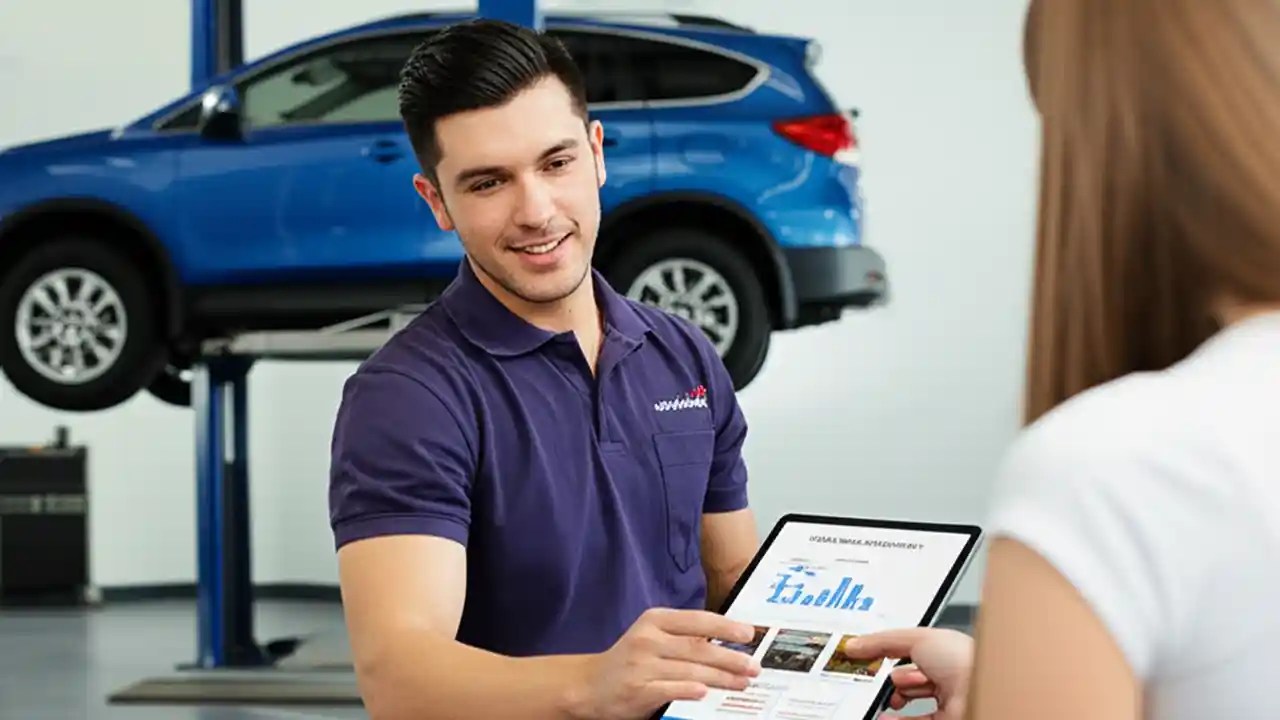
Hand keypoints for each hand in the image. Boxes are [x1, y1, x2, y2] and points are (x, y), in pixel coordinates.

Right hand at [567, 607, 761, 719]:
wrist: (590, 685)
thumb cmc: (631, 660)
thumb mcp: (652, 637)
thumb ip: (683, 637)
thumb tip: (727, 641)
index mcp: (654, 620)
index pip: (696, 620)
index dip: (725, 627)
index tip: (749, 634)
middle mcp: (648, 639)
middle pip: (698, 647)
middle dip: (731, 658)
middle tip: (754, 666)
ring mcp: (642, 665)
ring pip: (690, 670)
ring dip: (721, 678)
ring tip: (743, 683)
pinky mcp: (638, 690)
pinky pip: (669, 689)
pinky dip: (689, 689)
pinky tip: (705, 693)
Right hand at [842, 628, 973, 719]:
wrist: (981, 691)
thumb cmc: (962, 659)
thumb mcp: (916, 638)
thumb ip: (883, 642)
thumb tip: (855, 645)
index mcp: (944, 652)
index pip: (909, 652)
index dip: (888, 653)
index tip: (866, 657)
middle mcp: (946, 677)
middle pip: (908, 679)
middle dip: (890, 679)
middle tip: (873, 678)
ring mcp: (945, 703)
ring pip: (910, 705)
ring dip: (891, 702)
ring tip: (878, 699)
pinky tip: (884, 716)